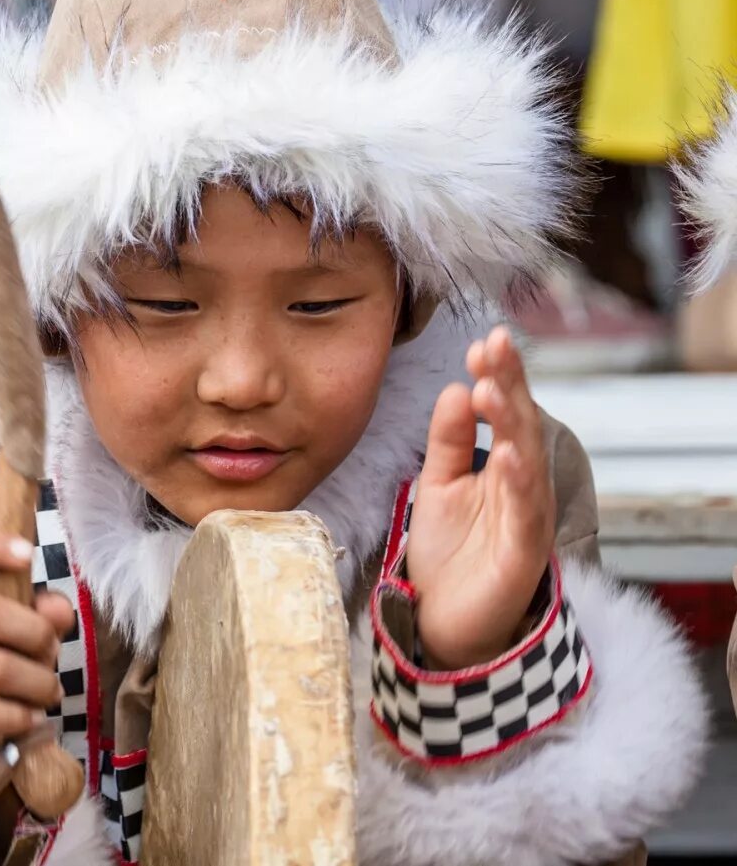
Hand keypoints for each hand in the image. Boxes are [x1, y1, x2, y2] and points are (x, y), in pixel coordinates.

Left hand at [405, 326, 554, 670]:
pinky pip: (526, 512)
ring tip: (490, 386)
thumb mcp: (439, 485)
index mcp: (503, 465)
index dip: (497, 376)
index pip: (504, 411)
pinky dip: (521, 481)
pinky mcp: (524, 552)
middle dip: (508, 382)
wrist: (442, 623)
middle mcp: (522, 485)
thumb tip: (454, 387)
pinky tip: (510, 454)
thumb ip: (447, 440)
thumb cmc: (448, 553)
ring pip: (527, 460)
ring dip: (511, 422)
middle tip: (494, 343)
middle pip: (520, 425)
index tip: (480, 342)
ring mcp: (527, 517)